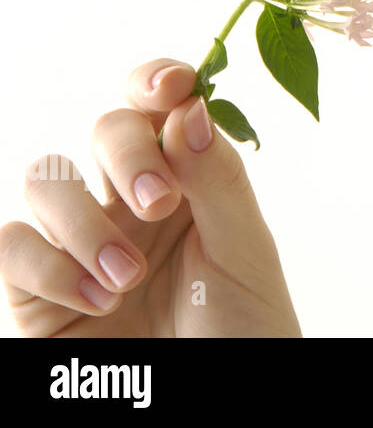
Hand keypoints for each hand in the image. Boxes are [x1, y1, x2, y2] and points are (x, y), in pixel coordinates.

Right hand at [1, 59, 301, 336]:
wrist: (222, 399)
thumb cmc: (244, 329)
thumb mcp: (245, 252)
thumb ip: (218, 179)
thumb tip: (189, 106)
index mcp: (190, 179)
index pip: (161, 107)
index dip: (155, 80)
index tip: (171, 86)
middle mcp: (130, 201)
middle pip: (104, 128)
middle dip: (126, 154)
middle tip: (160, 204)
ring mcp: (80, 242)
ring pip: (46, 179)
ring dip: (85, 224)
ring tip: (129, 280)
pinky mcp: (38, 293)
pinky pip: (10, 245)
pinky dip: (47, 265)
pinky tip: (97, 300)